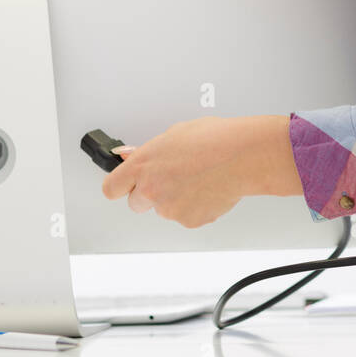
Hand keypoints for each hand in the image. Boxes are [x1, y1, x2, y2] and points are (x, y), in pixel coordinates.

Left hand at [101, 115, 299, 227]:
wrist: (243, 156)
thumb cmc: (214, 139)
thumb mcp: (174, 135)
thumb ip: (149, 152)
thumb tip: (130, 156)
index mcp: (142, 165)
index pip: (111, 187)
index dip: (119, 187)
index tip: (123, 185)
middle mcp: (151, 189)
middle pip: (135, 204)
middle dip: (148, 195)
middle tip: (169, 180)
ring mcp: (169, 208)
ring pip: (165, 210)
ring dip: (175, 199)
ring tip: (198, 178)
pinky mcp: (189, 221)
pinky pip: (186, 217)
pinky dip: (195, 207)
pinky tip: (208, 188)